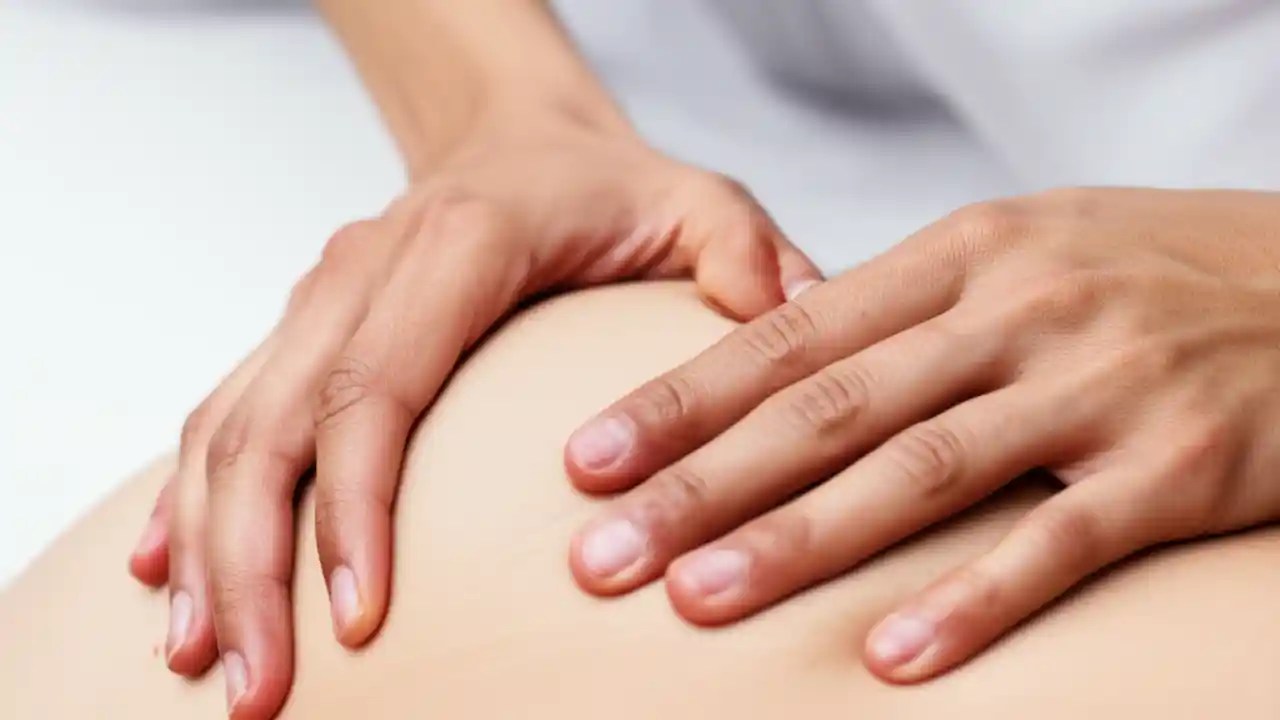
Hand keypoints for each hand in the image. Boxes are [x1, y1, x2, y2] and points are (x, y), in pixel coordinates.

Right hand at [126, 109, 820, 716]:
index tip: (358, 619)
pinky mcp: (298, 326)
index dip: (353, 507)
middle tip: (258, 689)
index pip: (379, 388)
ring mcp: (317, 299)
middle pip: (277, 427)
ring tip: (205, 661)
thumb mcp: (699, 202)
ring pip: (229, 428)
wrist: (517, 134)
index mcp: (455, 245)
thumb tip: (783, 325)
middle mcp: (360, 270)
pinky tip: (165, 574)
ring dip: (205, 550)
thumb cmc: (604, 186)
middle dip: (254, 566)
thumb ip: (745, 256)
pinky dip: (188, 498)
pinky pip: (222, 412)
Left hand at [565, 187, 1279, 681]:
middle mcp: (1015, 310)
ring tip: (696, 601)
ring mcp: (1097, 384)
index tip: (586, 460)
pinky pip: (1060, 542)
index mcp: (962, 255)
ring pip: (920, 471)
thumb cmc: (1144, 273)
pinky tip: (891, 659)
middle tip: (599, 551)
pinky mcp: (1179, 463)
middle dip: (700, 484)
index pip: (787, 336)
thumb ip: (905, 310)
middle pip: (827, 409)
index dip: (680, 402)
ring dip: (799, 542)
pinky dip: (972, 601)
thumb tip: (775, 352)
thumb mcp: (1020, 254)